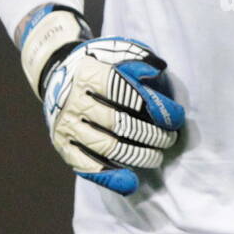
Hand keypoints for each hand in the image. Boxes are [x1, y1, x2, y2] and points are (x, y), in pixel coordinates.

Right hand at [41, 37, 184, 194]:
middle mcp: (74, 101)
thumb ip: (137, 58)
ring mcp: (67, 126)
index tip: (176, 118)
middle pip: (119, 123)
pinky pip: (87, 167)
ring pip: (108, 147)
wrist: (57, 75)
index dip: (154, 106)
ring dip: (138, 155)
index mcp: (88, 74)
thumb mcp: (116, 51)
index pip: (125, 91)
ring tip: (157, 156)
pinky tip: (131, 181)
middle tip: (169, 139)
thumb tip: (157, 70)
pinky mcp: (64, 146)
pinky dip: (110, 177)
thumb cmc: (100, 65)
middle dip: (151, 134)